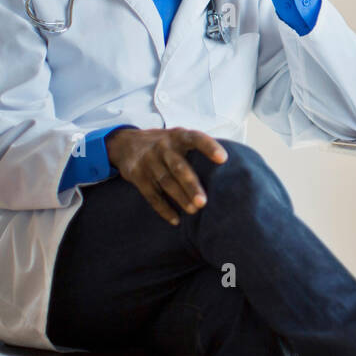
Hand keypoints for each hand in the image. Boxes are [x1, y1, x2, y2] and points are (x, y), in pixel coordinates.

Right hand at [106, 127, 227, 224]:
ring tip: (194, 211)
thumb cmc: (166, 145)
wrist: (125, 143)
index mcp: (179, 136)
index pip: (196, 138)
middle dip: (191, 185)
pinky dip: (163, 208)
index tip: (223, 159)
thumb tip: (230, 169)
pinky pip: (151, 195)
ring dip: (180, 198)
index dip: (209, 147)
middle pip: (179, 167)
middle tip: (204, 202)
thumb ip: (198, 148)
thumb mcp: (179, 138)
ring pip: (166, 182)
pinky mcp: (137, 175)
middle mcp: (163, 147)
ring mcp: (148, 161)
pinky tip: (176, 219)